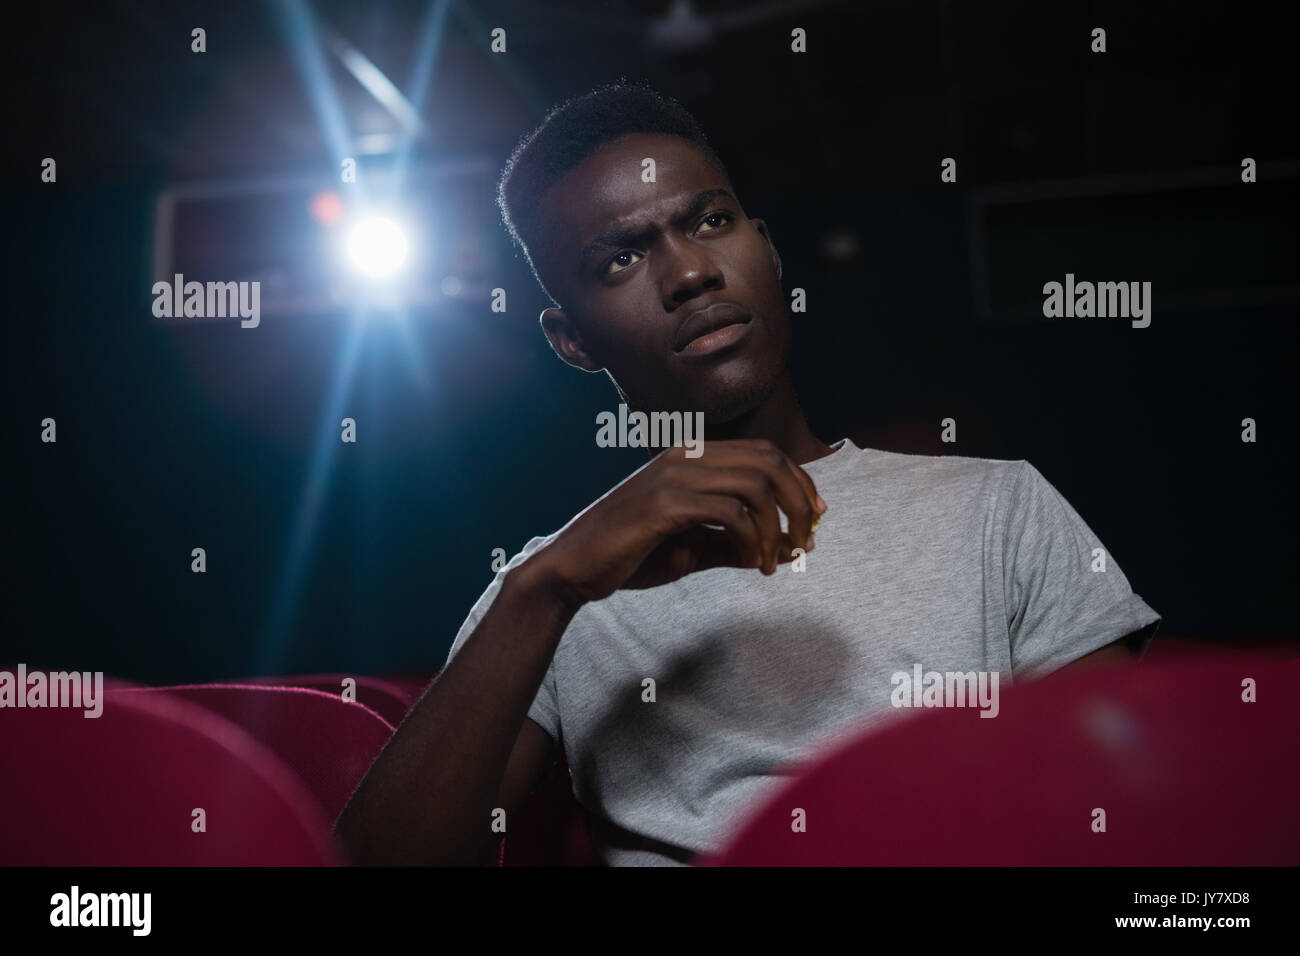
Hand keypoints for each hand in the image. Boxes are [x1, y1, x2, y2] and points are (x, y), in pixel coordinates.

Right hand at [533, 438, 826, 608]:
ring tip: (775, 562)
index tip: (817, 516)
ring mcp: (674, 476)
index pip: (765, 452)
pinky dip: (754, 540)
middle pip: (769, 461)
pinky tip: (754, 564)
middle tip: (809, 540)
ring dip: (778, 527)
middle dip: (800, 501)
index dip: (801, 481)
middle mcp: (686, 456)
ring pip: (756, 485)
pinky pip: (731, 513)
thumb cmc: (629, 556)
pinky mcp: (664, 504)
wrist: (572, 568)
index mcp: (692, 457)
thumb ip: (735, 544)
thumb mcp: (693, 547)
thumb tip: (786, 550)